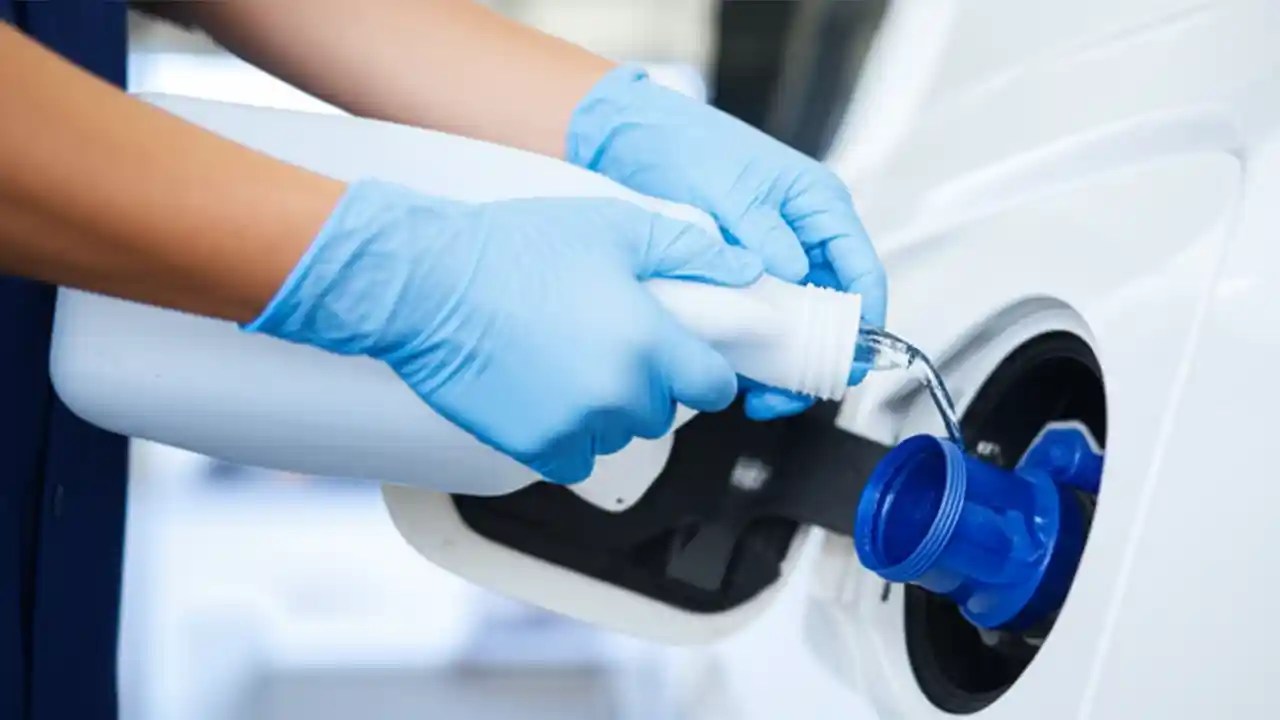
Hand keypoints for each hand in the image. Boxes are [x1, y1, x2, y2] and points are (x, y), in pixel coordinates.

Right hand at [246, 180, 763, 483]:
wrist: (427, 283)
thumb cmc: (512, 249)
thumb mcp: (613, 227)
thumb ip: (687, 251)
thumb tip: (743, 269)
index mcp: (647, 341)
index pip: (714, 387)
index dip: (704, 371)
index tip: (688, 359)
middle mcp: (618, 393)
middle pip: (663, 411)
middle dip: (647, 382)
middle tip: (609, 341)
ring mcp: (575, 426)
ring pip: (619, 435)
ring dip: (606, 409)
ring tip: (569, 360)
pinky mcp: (534, 447)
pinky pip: (574, 458)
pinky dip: (568, 435)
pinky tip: (545, 391)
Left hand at [566, 65, 887, 419]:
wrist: (628, 139)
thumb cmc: (684, 143)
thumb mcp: (729, 187)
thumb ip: (764, 232)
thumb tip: (791, 275)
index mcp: (819, 207)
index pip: (862, 274)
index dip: (864, 326)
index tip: (847, 366)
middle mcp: (804, 237)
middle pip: (832, 314)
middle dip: (814, 360)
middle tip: (783, 394)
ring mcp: (772, 260)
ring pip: (794, 326)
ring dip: (779, 364)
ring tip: (753, 393)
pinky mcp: (740, 277)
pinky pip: (758, 323)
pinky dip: (750, 351)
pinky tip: (732, 370)